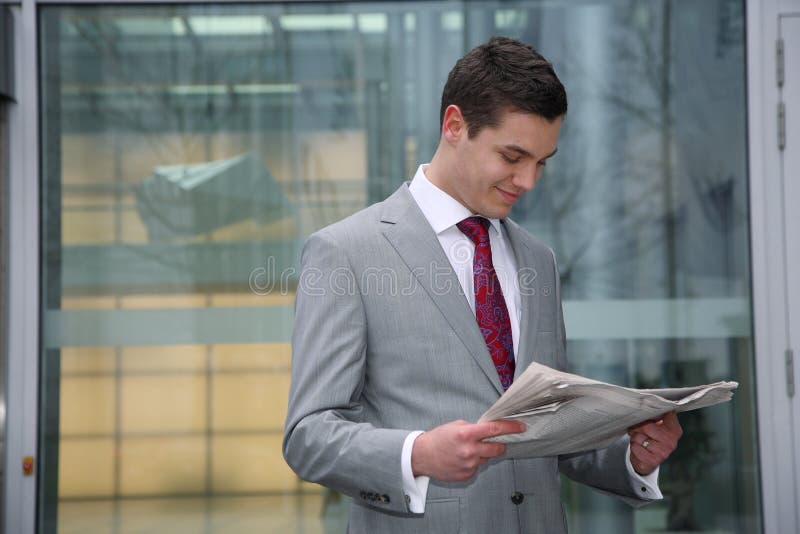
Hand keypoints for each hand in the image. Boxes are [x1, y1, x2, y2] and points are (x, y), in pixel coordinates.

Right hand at [411, 419, 525, 481]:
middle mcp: (470, 450)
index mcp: (467, 434)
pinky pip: (477, 468)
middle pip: (497, 448)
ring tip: (465, 451)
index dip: (511, 427)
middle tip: (493, 442)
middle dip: (498, 444)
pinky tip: (460, 460)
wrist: (421, 456)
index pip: (495, 429)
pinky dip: (473, 463)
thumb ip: (474, 429)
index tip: (521, 427)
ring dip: (481, 454)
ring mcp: (469, 465)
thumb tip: (490, 431)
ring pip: (486, 459)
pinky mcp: (466, 475)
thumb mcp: (456, 426)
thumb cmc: (438, 439)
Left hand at [628, 411, 682, 475]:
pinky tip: (639, 448)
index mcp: (675, 430)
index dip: (652, 412)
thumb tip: (651, 402)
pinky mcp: (653, 461)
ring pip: (639, 437)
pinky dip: (634, 447)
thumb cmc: (650, 437)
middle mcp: (671, 442)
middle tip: (637, 429)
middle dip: (638, 427)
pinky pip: (636, 448)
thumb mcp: (657, 425)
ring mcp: (663, 453)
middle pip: (647, 427)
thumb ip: (658, 415)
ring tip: (639, 440)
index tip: (648, 415)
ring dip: (635, 438)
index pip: (665, 414)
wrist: (647, 460)